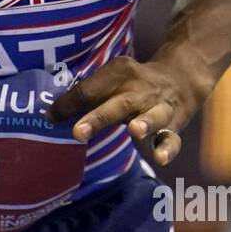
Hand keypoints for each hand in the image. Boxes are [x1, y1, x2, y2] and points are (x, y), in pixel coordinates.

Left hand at [48, 56, 201, 167]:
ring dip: (145, 123)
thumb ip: (85, 97)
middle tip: (78, 132)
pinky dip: (167, 149)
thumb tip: (50, 116)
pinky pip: (172, 139)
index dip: (68, 104)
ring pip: (153, 116)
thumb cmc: (131, 86)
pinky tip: (159, 158)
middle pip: (118, 104)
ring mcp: (159, 108)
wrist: (180, 79)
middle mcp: (139, 90)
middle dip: (98, 118)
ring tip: (135, 131)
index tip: (50, 118)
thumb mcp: (110, 81)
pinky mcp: (174, 125)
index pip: (89, 90)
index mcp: (119, 73)